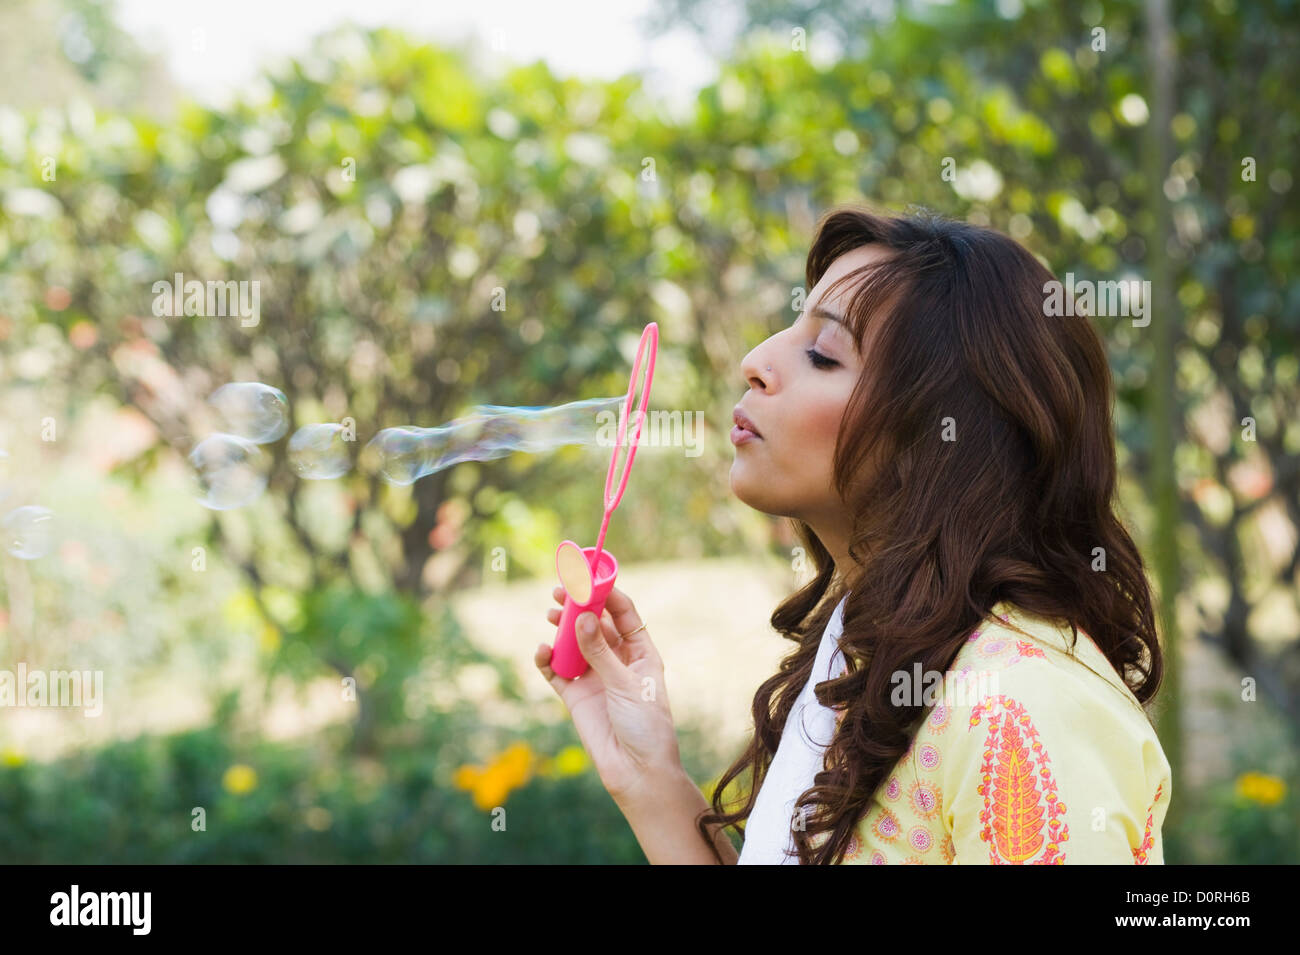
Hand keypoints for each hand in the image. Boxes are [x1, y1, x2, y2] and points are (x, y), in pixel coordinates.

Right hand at [535, 584, 682, 804]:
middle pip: (594, 624)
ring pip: (573, 644)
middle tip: (560, 590)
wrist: (636, 771)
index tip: (590, 578)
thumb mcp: (625, 684)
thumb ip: (600, 653)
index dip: (607, 595)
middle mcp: (616, 661)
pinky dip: (547, 659)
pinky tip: (542, 650)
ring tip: (551, 614)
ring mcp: (595, 677)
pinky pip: (556, 671)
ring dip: (561, 628)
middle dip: (578, 606)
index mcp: (640, 653)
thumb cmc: (645, 725)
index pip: (623, 614)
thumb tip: (580, 618)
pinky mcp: (575, 696)